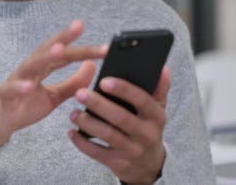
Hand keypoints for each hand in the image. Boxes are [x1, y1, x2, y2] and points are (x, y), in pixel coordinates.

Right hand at [0, 20, 107, 146]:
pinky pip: (12, 90)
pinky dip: (19, 87)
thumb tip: (93, 66)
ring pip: (32, 64)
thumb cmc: (25, 104)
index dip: (83, 49)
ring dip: (45, 56)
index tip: (104, 46)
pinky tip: (28, 85)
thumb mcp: (55, 96)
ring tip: (59, 50)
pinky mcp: (7, 96)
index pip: (66, 54)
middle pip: (49, 50)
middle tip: (79, 26)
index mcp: (43, 67)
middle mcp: (31, 68)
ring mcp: (18, 80)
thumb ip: (73, 83)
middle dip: (64, 38)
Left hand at [68, 67, 170, 184]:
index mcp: (156, 116)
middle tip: (79, 93)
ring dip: (88, 123)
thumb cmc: (147, 128)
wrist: (149, 166)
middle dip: (98, 104)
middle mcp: (146, 134)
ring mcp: (133, 150)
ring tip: (73, 113)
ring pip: (108, 135)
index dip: (123, 90)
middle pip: (121, 117)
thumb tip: (163, 68)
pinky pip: (97, 153)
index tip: (104, 80)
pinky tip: (72, 132)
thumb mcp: (157, 111)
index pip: (141, 99)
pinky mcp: (119, 163)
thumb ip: (159, 90)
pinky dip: (82, 143)